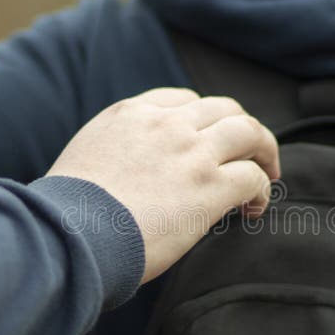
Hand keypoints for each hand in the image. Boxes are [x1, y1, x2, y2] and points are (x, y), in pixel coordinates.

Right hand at [47, 88, 280, 282]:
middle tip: (250, 154)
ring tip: (267, 175)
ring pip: (248, 132)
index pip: (182, 101)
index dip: (204, 121)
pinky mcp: (210, 186)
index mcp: (131, 114)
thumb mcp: (83, 160)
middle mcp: (165, 123)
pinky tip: (252, 209)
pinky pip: (253, 177)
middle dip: (241, 129)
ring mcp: (191, 152)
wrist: (68, 233)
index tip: (207, 142)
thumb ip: (114, 154)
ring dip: (264, 151)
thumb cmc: (67, 212)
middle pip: (223, 108)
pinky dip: (260, 191)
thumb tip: (128, 179)